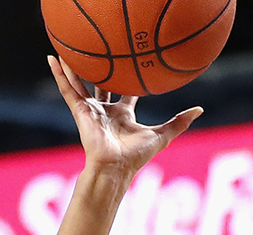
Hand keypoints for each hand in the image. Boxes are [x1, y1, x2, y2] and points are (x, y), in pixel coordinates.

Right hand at [47, 56, 200, 179]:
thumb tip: (199, 110)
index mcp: (123, 115)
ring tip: (66, 48)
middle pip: (101, 84)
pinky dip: (60, 75)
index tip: (130, 61)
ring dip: (73, 66)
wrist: (115, 168)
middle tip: (98, 50)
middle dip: (99, 69)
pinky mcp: (80, 112)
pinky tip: (53, 59)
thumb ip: (179, 122)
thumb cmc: (136, 156)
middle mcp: (106, 111)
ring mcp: (91, 110)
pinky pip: (68, 89)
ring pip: (81, 82)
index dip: (128, 76)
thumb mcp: (162, 135)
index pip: (126, 91)